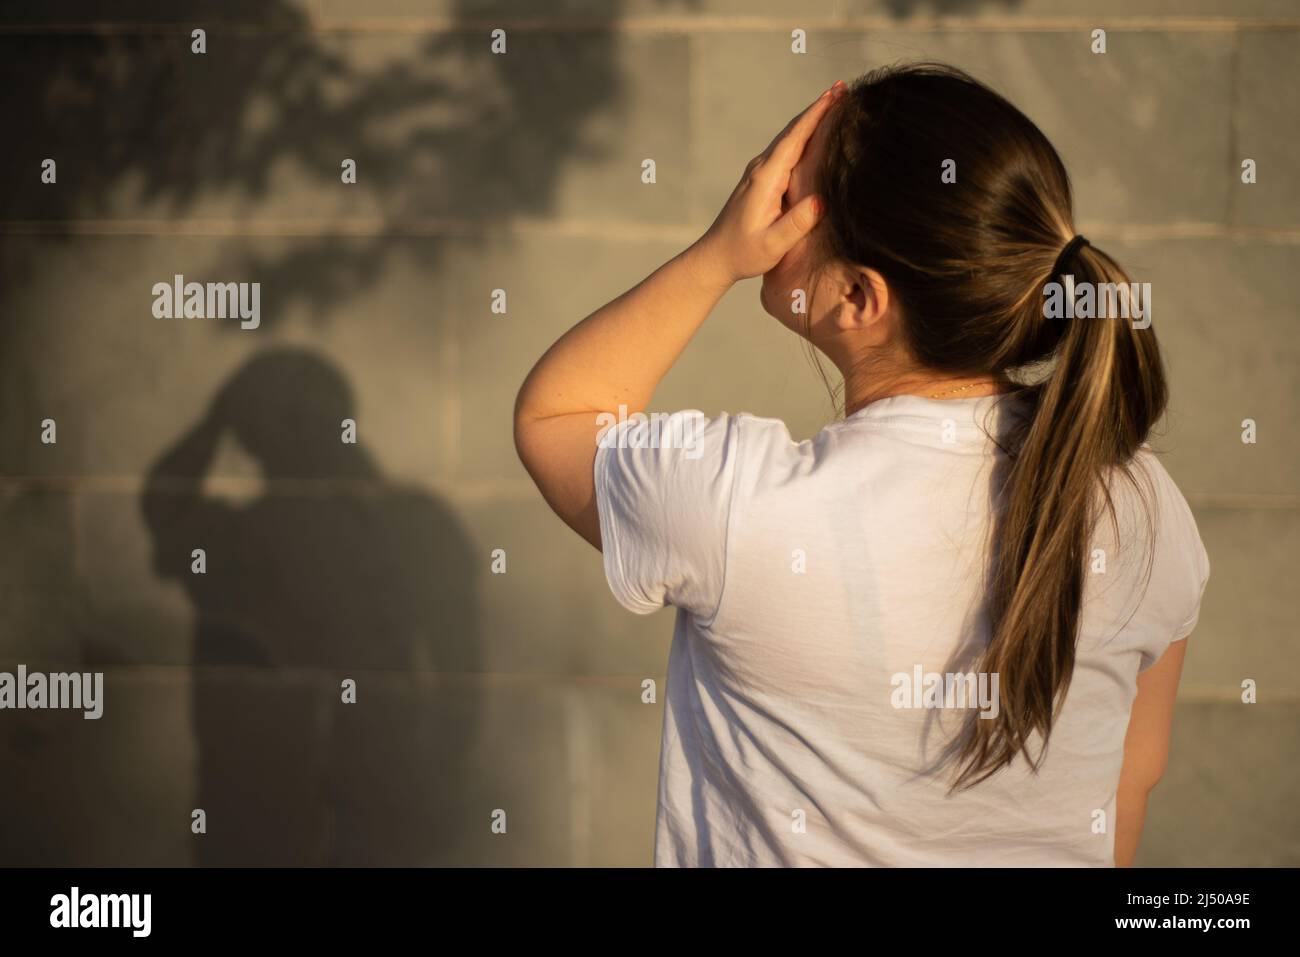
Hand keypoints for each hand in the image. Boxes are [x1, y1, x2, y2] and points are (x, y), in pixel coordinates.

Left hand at [696, 81, 843, 284]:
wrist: (716, 257)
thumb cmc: (743, 253)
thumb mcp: (772, 245)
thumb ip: (796, 224)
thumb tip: (822, 201)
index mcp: (766, 179)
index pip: (794, 139)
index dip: (816, 115)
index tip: (835, 94)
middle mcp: (761, 169)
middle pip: (793, 131)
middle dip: (818, 108)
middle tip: (843, 88)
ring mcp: (759, 172)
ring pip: (789, 138)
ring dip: (811, 119)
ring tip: (835, 101)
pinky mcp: (761, 179)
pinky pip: (786, 150)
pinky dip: (803, 135)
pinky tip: (815, 133)